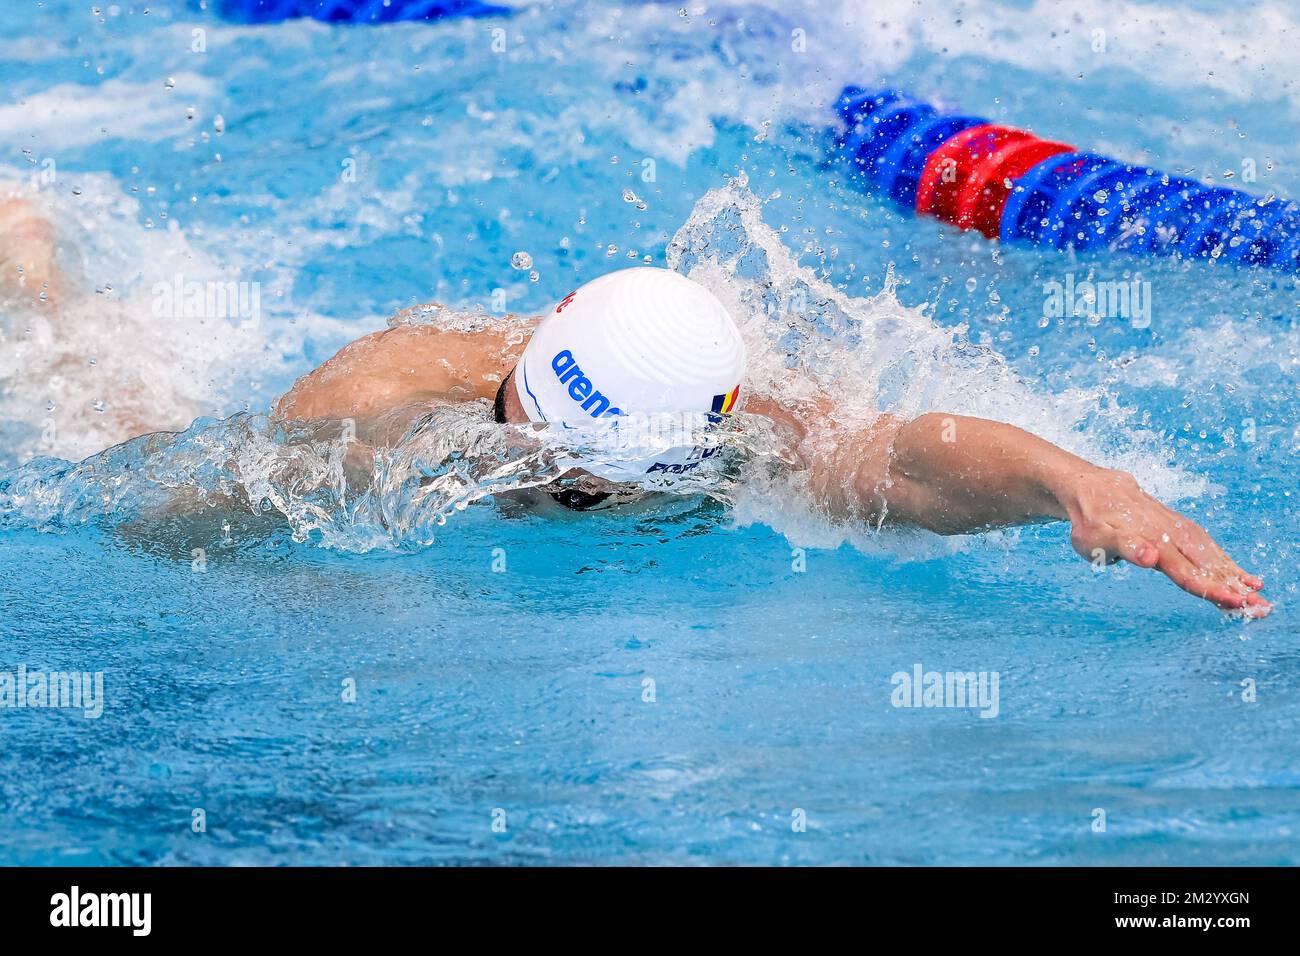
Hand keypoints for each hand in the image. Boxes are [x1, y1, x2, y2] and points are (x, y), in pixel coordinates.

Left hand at [1058, 467, 1269, 614]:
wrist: (1092, 488)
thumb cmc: (1090, 521)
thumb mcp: (1094, 537)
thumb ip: (1123, 547)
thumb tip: (1151, 556)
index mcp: (1149, 540)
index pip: (1184, 571)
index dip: (1210, 587)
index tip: (1236, 603)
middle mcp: (1168, 532)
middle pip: (1205, 563)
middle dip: (1234, 587)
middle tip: (1261, 610)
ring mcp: (1175, 527)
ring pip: (1210, 553)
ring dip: (1235, 575)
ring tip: (1259, 596)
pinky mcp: (1178, 524)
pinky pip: (1206, 544)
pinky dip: (1225, 560)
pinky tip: (1240, 575)